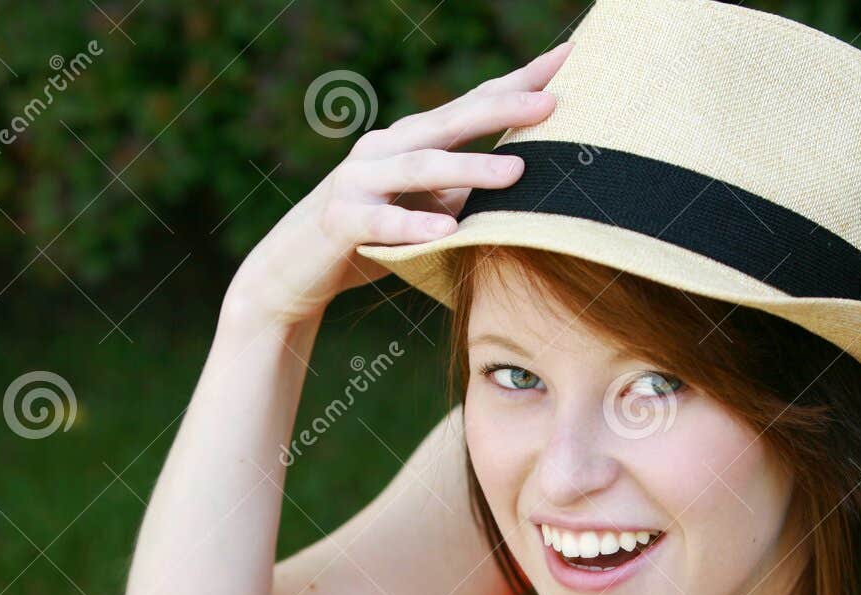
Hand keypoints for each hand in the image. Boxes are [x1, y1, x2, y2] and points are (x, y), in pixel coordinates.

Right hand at [226, 41, 572, 327]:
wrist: (293, 271)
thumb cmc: (370, 238)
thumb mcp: (426, 212)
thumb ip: (464, 195)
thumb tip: (526, 185)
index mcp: (411, 139)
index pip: (470, 103)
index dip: (516, 82)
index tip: (567, 59)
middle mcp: (386, 147)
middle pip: (451, 121)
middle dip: (503, 108)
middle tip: (553, 100)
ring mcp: (359, 180)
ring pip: (422, 168)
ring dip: (471, 169)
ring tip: (518, 173)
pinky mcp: (340, 220)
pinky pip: (383, 223)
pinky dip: (415, 226)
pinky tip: (447, 231)